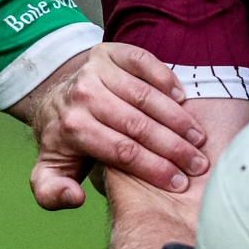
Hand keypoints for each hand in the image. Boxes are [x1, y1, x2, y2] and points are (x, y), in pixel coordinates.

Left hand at [21, 44, 209, 209]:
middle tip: (199, 163)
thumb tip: (75, 197)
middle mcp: (82, 96)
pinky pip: (142, 62)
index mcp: (72, 129)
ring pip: (144, 96)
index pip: (122, 151)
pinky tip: (182, 99)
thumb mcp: (48, 173)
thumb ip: (53, 194)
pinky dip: (164, 78)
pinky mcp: (107, 52)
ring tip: (198, 137)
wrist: (53, 100)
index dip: (154, 168)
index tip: (179, 183)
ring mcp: (95, 70)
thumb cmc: (63, 142)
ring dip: (176, 118)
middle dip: (174, 147)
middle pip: (137, 124)